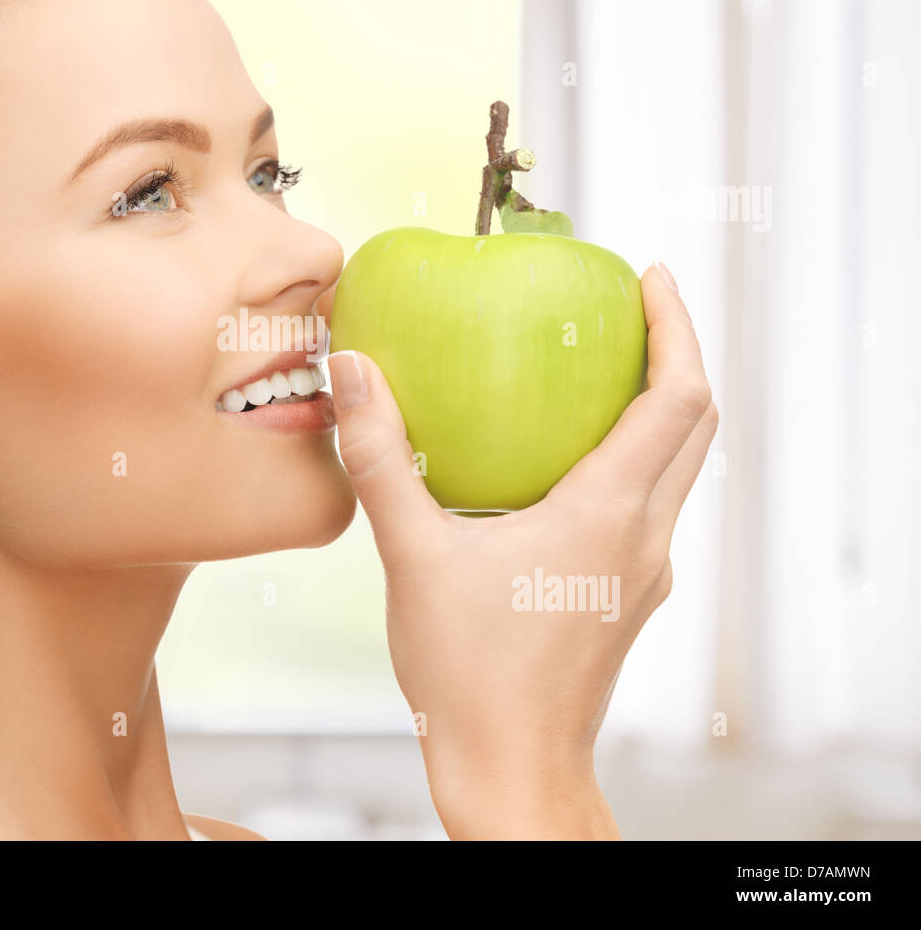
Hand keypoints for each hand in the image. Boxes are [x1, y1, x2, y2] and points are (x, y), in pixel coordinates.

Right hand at [324, 263, 716, 837]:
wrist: (511, 772)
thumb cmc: (469, 677)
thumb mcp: (412, 556)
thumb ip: (382, 459)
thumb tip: (354, 372)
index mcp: (606, 517)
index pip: (677, 400)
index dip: (676, 329)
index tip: (652, 278)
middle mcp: (643, 540)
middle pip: (696, 427)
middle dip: (676, 355)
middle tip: (635, 307)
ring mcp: (643, 573)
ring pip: (679, 469)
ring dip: (658, 409)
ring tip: (602, 370)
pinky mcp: (626, 597)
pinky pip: (648, 507)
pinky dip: (630, 460)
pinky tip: (566, 462)